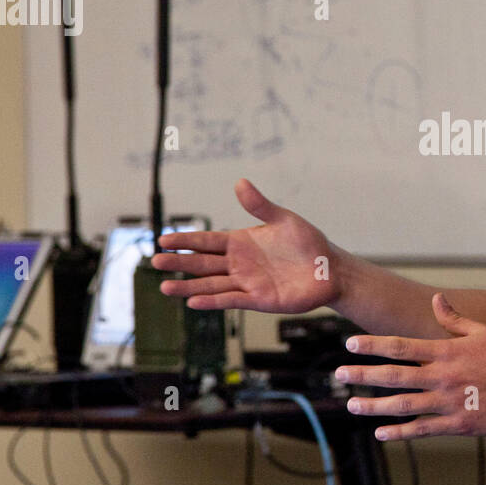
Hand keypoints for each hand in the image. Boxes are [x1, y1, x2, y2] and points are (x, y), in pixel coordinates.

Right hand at [151, 178, 337, 311]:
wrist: (330, 268)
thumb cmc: (308, 243)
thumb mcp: (283, 219)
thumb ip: (260, 205)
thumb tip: (239, 182)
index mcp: (241, 243)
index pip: (206, 241)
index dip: (186, 241)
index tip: (163, 240)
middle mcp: (239, 264)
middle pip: (203, 264)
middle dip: (179, 263)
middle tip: (155, 262)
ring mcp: (247, 283)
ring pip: (211, 285)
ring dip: (189, 287)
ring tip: (165, 287)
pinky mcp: (260, 300)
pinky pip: (232, 301)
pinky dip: (213, 301)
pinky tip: (194, 302)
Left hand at [335, 293, 485, 440]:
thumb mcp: (482, 331)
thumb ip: (454, 319)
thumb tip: (435, 301)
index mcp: (446, 352)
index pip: (401, 347)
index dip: (373, 345)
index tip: (349, 344)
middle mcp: (442, 377)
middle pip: (394, 376)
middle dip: (363, 375)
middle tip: (338, 374)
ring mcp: (448, 402)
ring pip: (403, 405)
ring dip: (374, 406)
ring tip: (351, 405)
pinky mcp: (456, 424)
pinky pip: (422, 430)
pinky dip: (400, 432)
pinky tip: (380, 433)